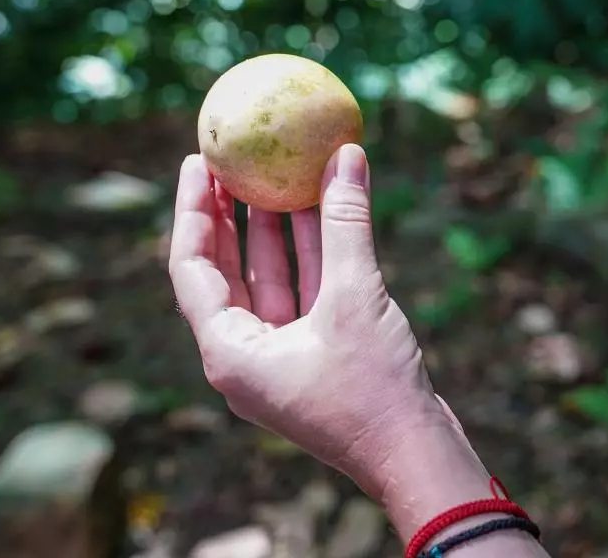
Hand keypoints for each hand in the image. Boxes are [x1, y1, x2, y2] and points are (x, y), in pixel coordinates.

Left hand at [166, 144, 446, 474]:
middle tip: (231, 160)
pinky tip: (325, 209)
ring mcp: (281, 356)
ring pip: (270, 278)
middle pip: (225, 270)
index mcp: (229, 353)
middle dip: (230, 213)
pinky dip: (313, 253)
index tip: (200, 161)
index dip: (194, 210)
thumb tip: (345, 154)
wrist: (415, 453)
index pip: (192, 268)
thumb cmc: (375, 388)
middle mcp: (245, 355)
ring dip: (276, 228)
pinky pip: (305, 292)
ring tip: (277, 171)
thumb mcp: (356, 296)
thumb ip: (346, 224)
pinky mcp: (316, 355)